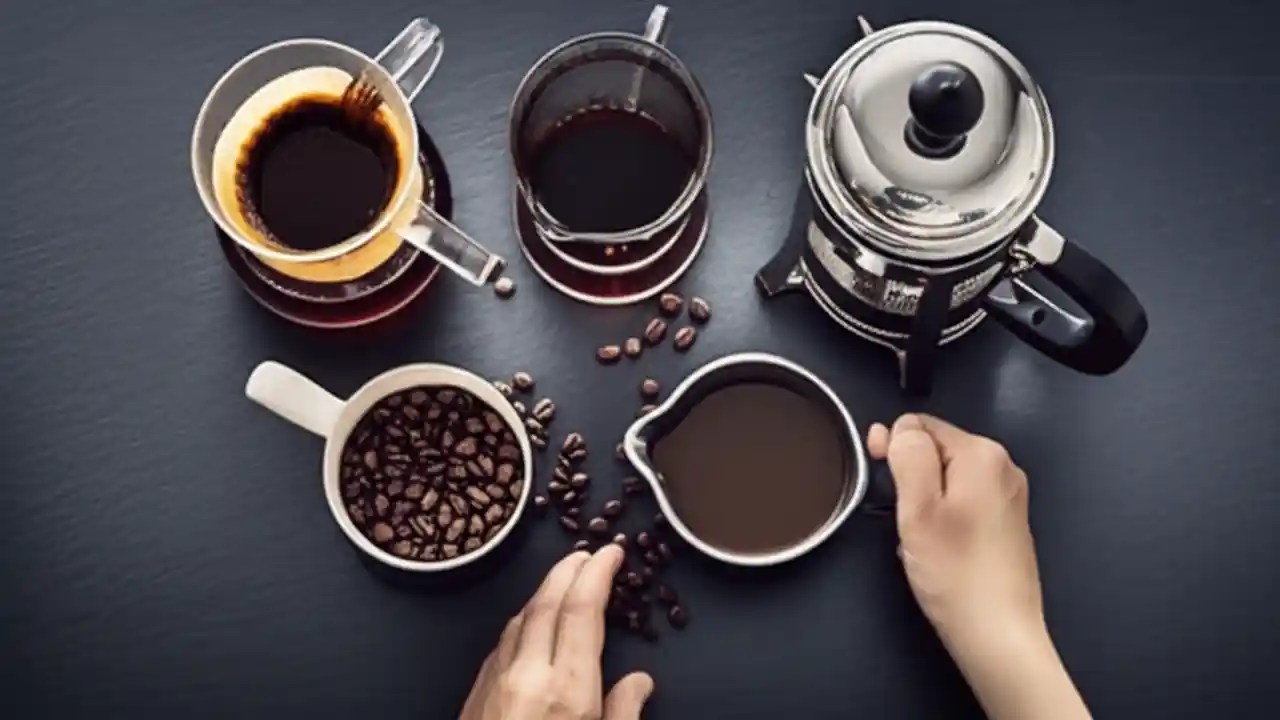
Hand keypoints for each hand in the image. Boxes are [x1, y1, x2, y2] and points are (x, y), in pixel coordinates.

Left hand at [459, 545, 653, 719]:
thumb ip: (623, 714)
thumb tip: (639, 681)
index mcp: (567, 690)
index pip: (582, 612)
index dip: (597, 574)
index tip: (612, 552)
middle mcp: (527, 676)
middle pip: (547, 604)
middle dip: (568, 570)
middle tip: (588, 553)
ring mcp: (495, 683)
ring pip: (519, 620)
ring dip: (544, 592)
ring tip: (564, 580)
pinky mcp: (474, 695)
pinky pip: (502, 644)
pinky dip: (522, 622)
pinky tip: (531, 625)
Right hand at [869, 414, 1089, 719]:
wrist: (998, 634)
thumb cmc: (955, 572)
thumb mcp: (918, 508)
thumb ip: (908, 455)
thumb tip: (902, 428)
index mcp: (982, 454)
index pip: (920, 424)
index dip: (891, 446)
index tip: (877, 480)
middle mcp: (1003, 467)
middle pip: (935, 450)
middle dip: (910, 477)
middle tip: (902, 519)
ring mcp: (1008, 496)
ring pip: (946, 479)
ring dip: (923, 501)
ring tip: (919, 538)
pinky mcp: (1007, 522)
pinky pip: (962, 502)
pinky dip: (943, 517)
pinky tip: (938, 548)